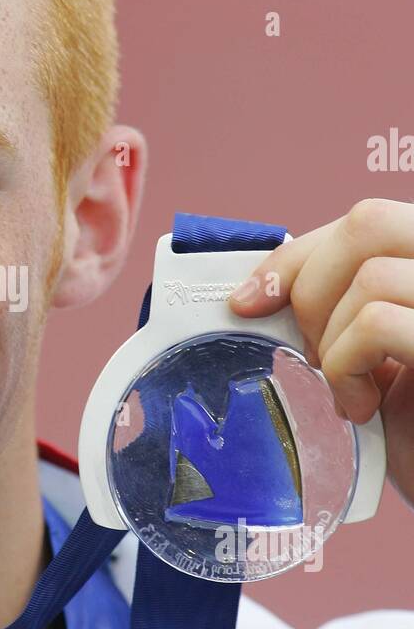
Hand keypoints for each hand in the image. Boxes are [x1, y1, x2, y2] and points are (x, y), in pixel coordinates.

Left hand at [227, 198, 413, 510]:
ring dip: (333, 342)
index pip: (369, 221)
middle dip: (312, 287)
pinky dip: (348, 367)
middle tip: (311, 352)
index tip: (251, 300)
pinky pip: (378, 323)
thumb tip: (256, 290)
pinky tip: (361, 407)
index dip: (299, 254)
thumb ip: (341, 307)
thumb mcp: (375, 354)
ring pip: (372, 278)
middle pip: (370, 223)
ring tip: (346, 392)